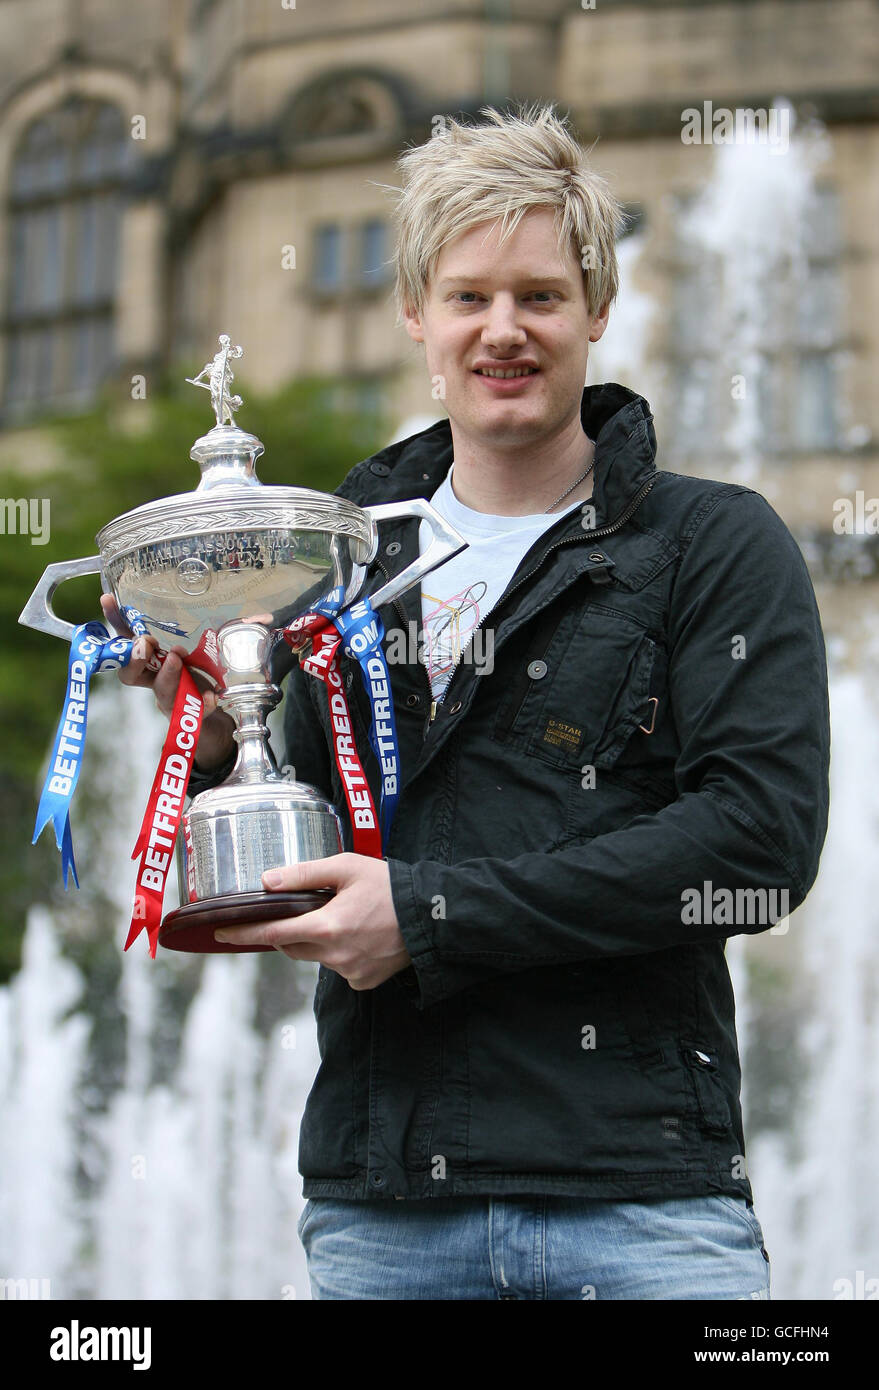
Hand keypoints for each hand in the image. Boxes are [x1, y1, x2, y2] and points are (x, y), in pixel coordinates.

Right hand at [99, 594, 235, 771]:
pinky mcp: (191, 720)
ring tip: (176, 659)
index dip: (115, 624)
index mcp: (153, 665)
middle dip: (133, 657)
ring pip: (161, 692)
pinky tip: (213, 696)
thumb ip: (195, 632)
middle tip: (145, 643)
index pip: (126, 644)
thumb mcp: (196, 654)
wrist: (217, 725)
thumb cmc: (201, 683)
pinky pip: (194, 713)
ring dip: (167, 674)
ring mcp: (173, 703)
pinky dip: (203, 703)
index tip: (107, 600)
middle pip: (131, 675)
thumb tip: (217, 600)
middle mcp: (157, 684)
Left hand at [213, 853, 411, 990]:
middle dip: (285, 931)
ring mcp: (349, 972)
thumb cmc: (389, 886)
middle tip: (292, 912)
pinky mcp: (364, 982)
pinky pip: (338, 967)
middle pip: (291, 947)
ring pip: (315, 957)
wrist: (433, 916)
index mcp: (326, 927)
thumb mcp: (346, 868)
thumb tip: (266, 881)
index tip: (222, 933)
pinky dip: (338, 952)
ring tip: (339, 916)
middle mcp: (334, 956)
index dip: (244, 934)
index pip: (272, 934)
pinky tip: (358, 934)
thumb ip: (304, 874)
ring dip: (315, 940)